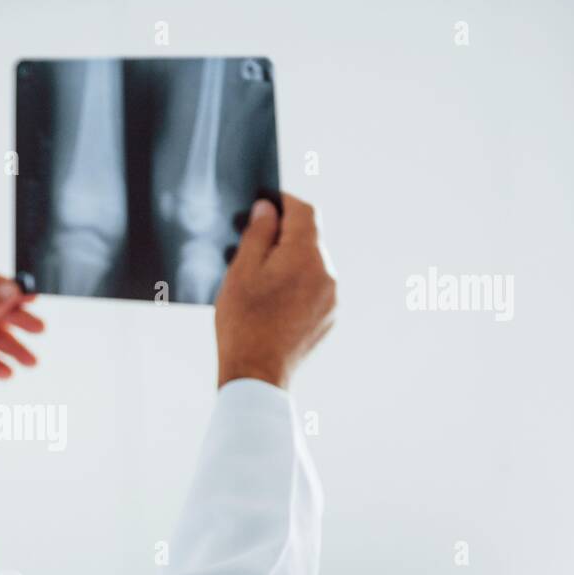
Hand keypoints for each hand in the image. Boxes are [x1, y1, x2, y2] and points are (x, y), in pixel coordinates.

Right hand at [214, 193, 336, 388]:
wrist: (256, 373)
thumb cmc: (243, 323)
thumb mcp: (241, 271)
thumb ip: (257, 233)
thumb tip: (267, 209)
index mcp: (306, 256)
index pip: (304, 211)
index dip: (284, 201)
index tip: (266, 201)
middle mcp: (327, 273)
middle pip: (309, 238)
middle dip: (283, 234)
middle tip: (251, 240)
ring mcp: (331, 297)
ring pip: (312, 263)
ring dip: (289, 260)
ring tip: (259, 275)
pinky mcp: (328, 316)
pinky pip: (315, 287)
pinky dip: (296, 282)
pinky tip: (272, 298)